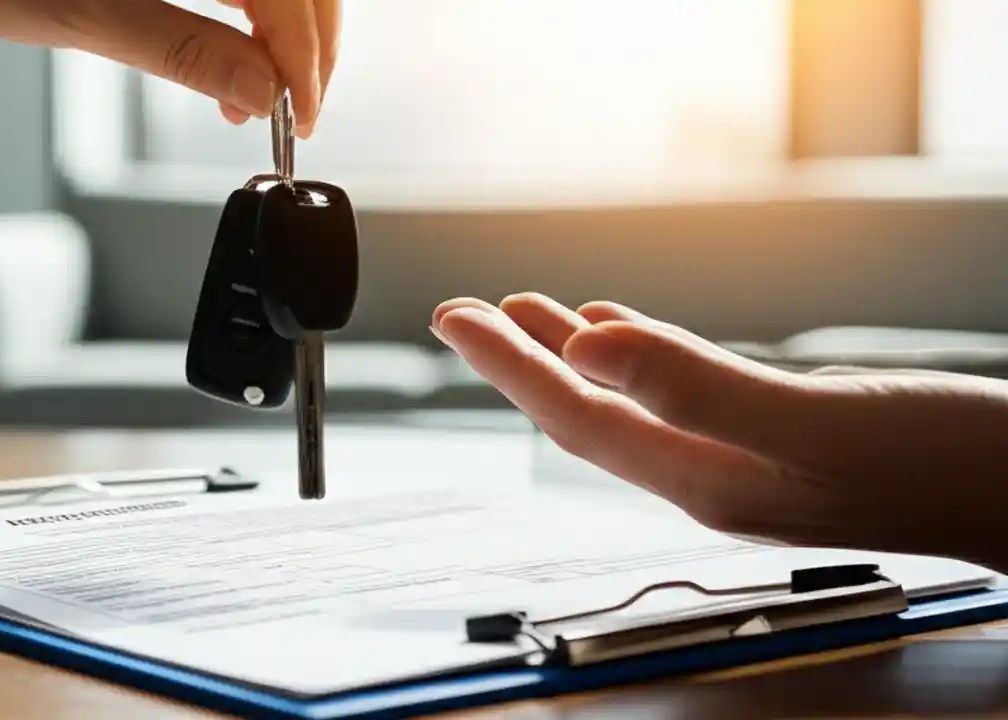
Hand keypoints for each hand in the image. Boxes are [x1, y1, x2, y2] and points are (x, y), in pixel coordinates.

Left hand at [0, 0, 338, 136]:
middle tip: (289, 114)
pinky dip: (258, 7)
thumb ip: (183, 52)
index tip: (298, 119)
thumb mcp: (83, 14)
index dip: (305, 63)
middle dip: (308, 50)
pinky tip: (241, 45)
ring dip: (288, 31)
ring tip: (260, 91)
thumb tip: (261, 94)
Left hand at [432, 293, 1007, 572]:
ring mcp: (740, 458)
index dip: (506, 367)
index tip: (449, 317)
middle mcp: (707, 475)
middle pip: (585, 412)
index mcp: (701, 477)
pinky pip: (677, 395)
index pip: (575, 417)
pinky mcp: (777, 436)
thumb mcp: (814, 422)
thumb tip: (588, 348)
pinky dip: (639, 361)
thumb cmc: (944, 464)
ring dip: (569, 357)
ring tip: (521, 314)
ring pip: (627, 402)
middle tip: (460, 314)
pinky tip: (624, 338)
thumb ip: (698, 389)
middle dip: (516, 362)